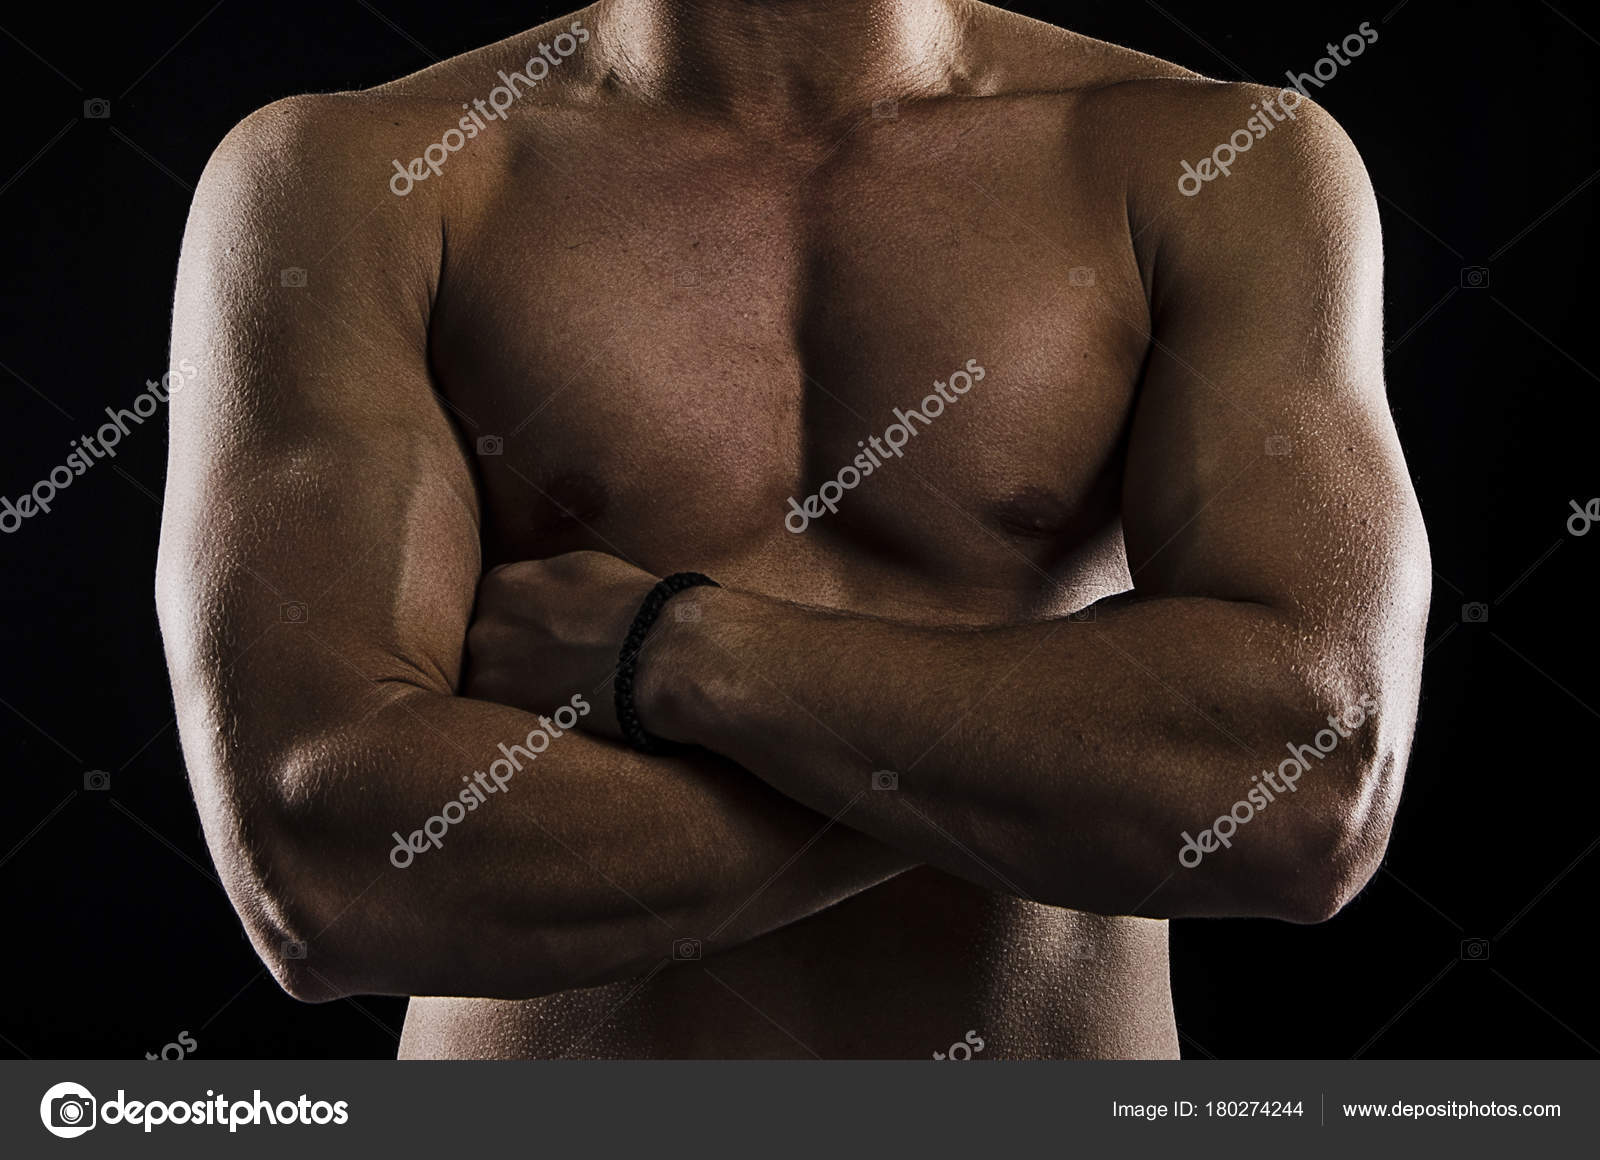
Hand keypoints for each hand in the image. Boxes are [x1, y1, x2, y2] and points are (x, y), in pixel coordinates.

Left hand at [463, 551, 660, 736]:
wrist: (660, 654)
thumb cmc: (634, 607)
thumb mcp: (578, 569)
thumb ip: (541, 582)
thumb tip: (534, 595)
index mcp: (500, 584)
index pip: (499, 607)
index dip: (528, 626)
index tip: (552, 640)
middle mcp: (483, 625)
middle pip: (491, 645)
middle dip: (520, 657)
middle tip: (562, 668)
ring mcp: (488, 670)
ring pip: (495, 683)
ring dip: (522, 689)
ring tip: (567, 692)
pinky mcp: (504, 712)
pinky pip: (506, 716)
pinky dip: (530, 716)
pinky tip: (565, 709)